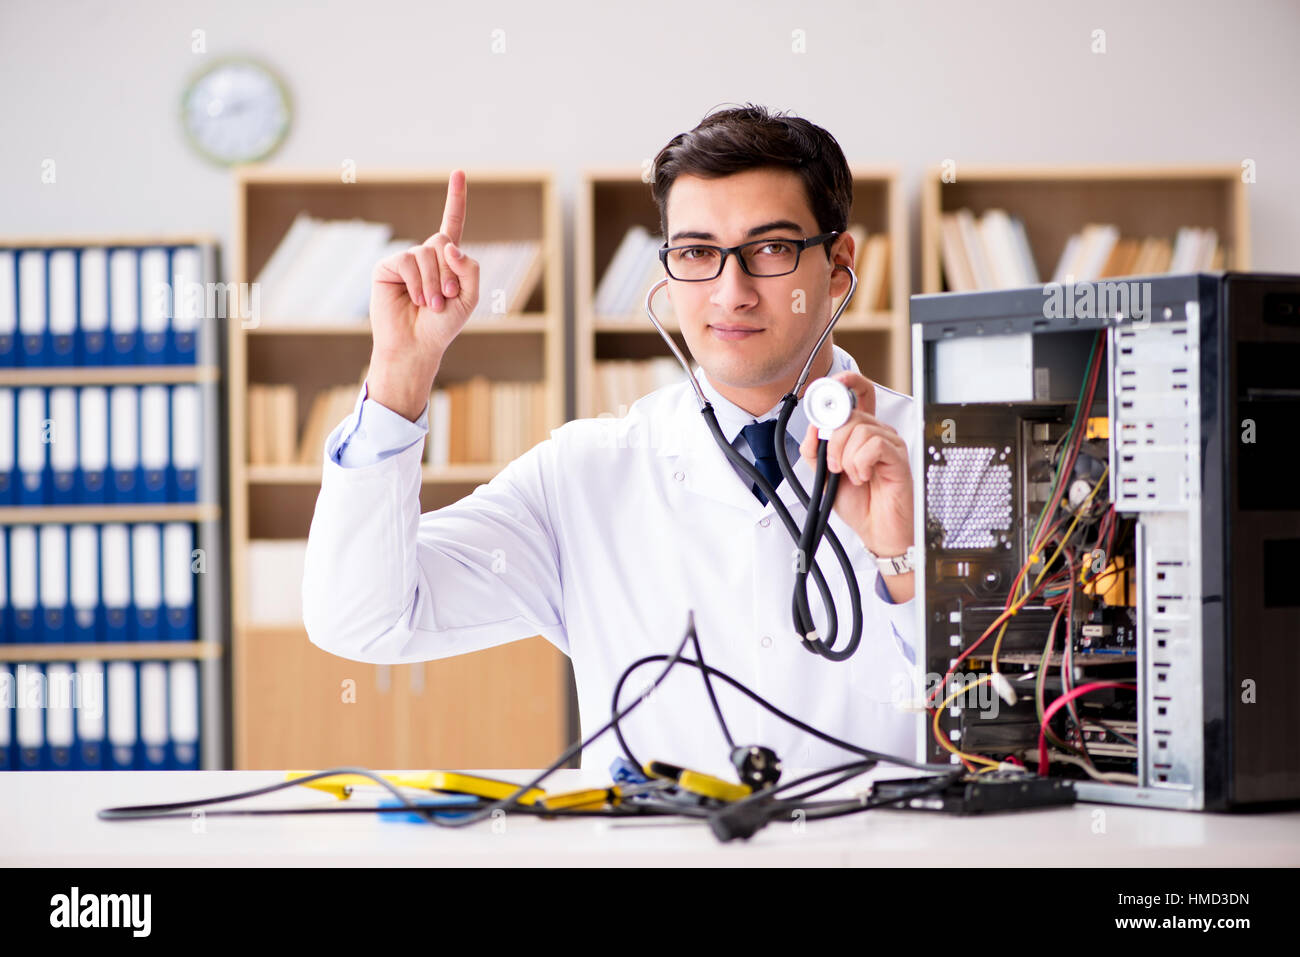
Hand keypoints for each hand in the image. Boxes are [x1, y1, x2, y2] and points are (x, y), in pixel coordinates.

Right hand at [367, 169, 479, 419]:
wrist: (417, 345)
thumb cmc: (442, 325)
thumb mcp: (469, 297)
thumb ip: (469, 268)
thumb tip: (447, 244)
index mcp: (446, 260)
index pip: (452, 223)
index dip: (456, 199)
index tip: (459, 172)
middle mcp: (425, 256)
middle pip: (443, 243)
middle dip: (449, 274)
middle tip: (446, 299)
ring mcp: (405, 260)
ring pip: (427, 254)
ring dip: (435, 284)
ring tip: (431, 305)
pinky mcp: (387, 267)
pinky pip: (408, 262)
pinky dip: (418, 283)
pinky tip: (417, 300)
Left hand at [799, 370, 913, 569]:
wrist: (875, 529)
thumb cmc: (858, 503)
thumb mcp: (823, 474)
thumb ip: (814, 449)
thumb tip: (812, 426)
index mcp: (859, 432)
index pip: (858, 393)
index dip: (844, 383)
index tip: (828, 385)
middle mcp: (876, 432)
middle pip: (850, 414)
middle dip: (833, 441)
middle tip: (834, 465)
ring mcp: (889, 442)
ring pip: (860, 429)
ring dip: (846, 458)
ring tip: (851, 475)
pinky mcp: (898, 456)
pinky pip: (873, 445)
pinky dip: (860, 464)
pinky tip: (865, 477)